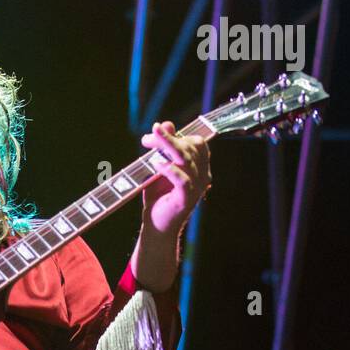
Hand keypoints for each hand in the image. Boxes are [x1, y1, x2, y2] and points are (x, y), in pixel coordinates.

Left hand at [139, 121, 211, 236]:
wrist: (156, 226)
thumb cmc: (158, 196)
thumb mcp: (160, 167)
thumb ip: (163, 147)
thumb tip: (166, 124)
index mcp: (200, 167)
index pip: (197, 142)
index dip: (178, 134)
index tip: (156, 130)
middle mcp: (202, 176)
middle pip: (191, 147)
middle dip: (168, 139)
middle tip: (147, 139)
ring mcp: (197, 188)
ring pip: (186, 159)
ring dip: (166, 147)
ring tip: (149, 141)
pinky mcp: (186, 199)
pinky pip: (183, 180)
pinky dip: (169, 170)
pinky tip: (156, 164)